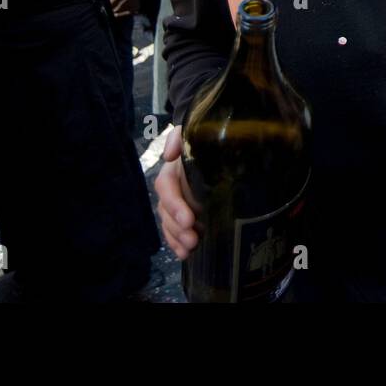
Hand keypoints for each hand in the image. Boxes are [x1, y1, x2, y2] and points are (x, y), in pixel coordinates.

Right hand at [156, 127, 199, 258]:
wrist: (219, 144)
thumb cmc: (204, 137)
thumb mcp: (192, 131)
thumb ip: (179, 137)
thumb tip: (169, 155)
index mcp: (172, 170)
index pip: (166, 187)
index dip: (174, 204)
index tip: (189, 219)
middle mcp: (172, 189)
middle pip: (166, 211)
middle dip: (177, 227)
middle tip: (193, 239)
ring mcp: (177, 203)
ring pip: (169, 223)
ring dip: (177, 238)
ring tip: (191, 248)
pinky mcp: (186, 214)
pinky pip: (175, 231)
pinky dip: (177, 243)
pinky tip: (184, 254)